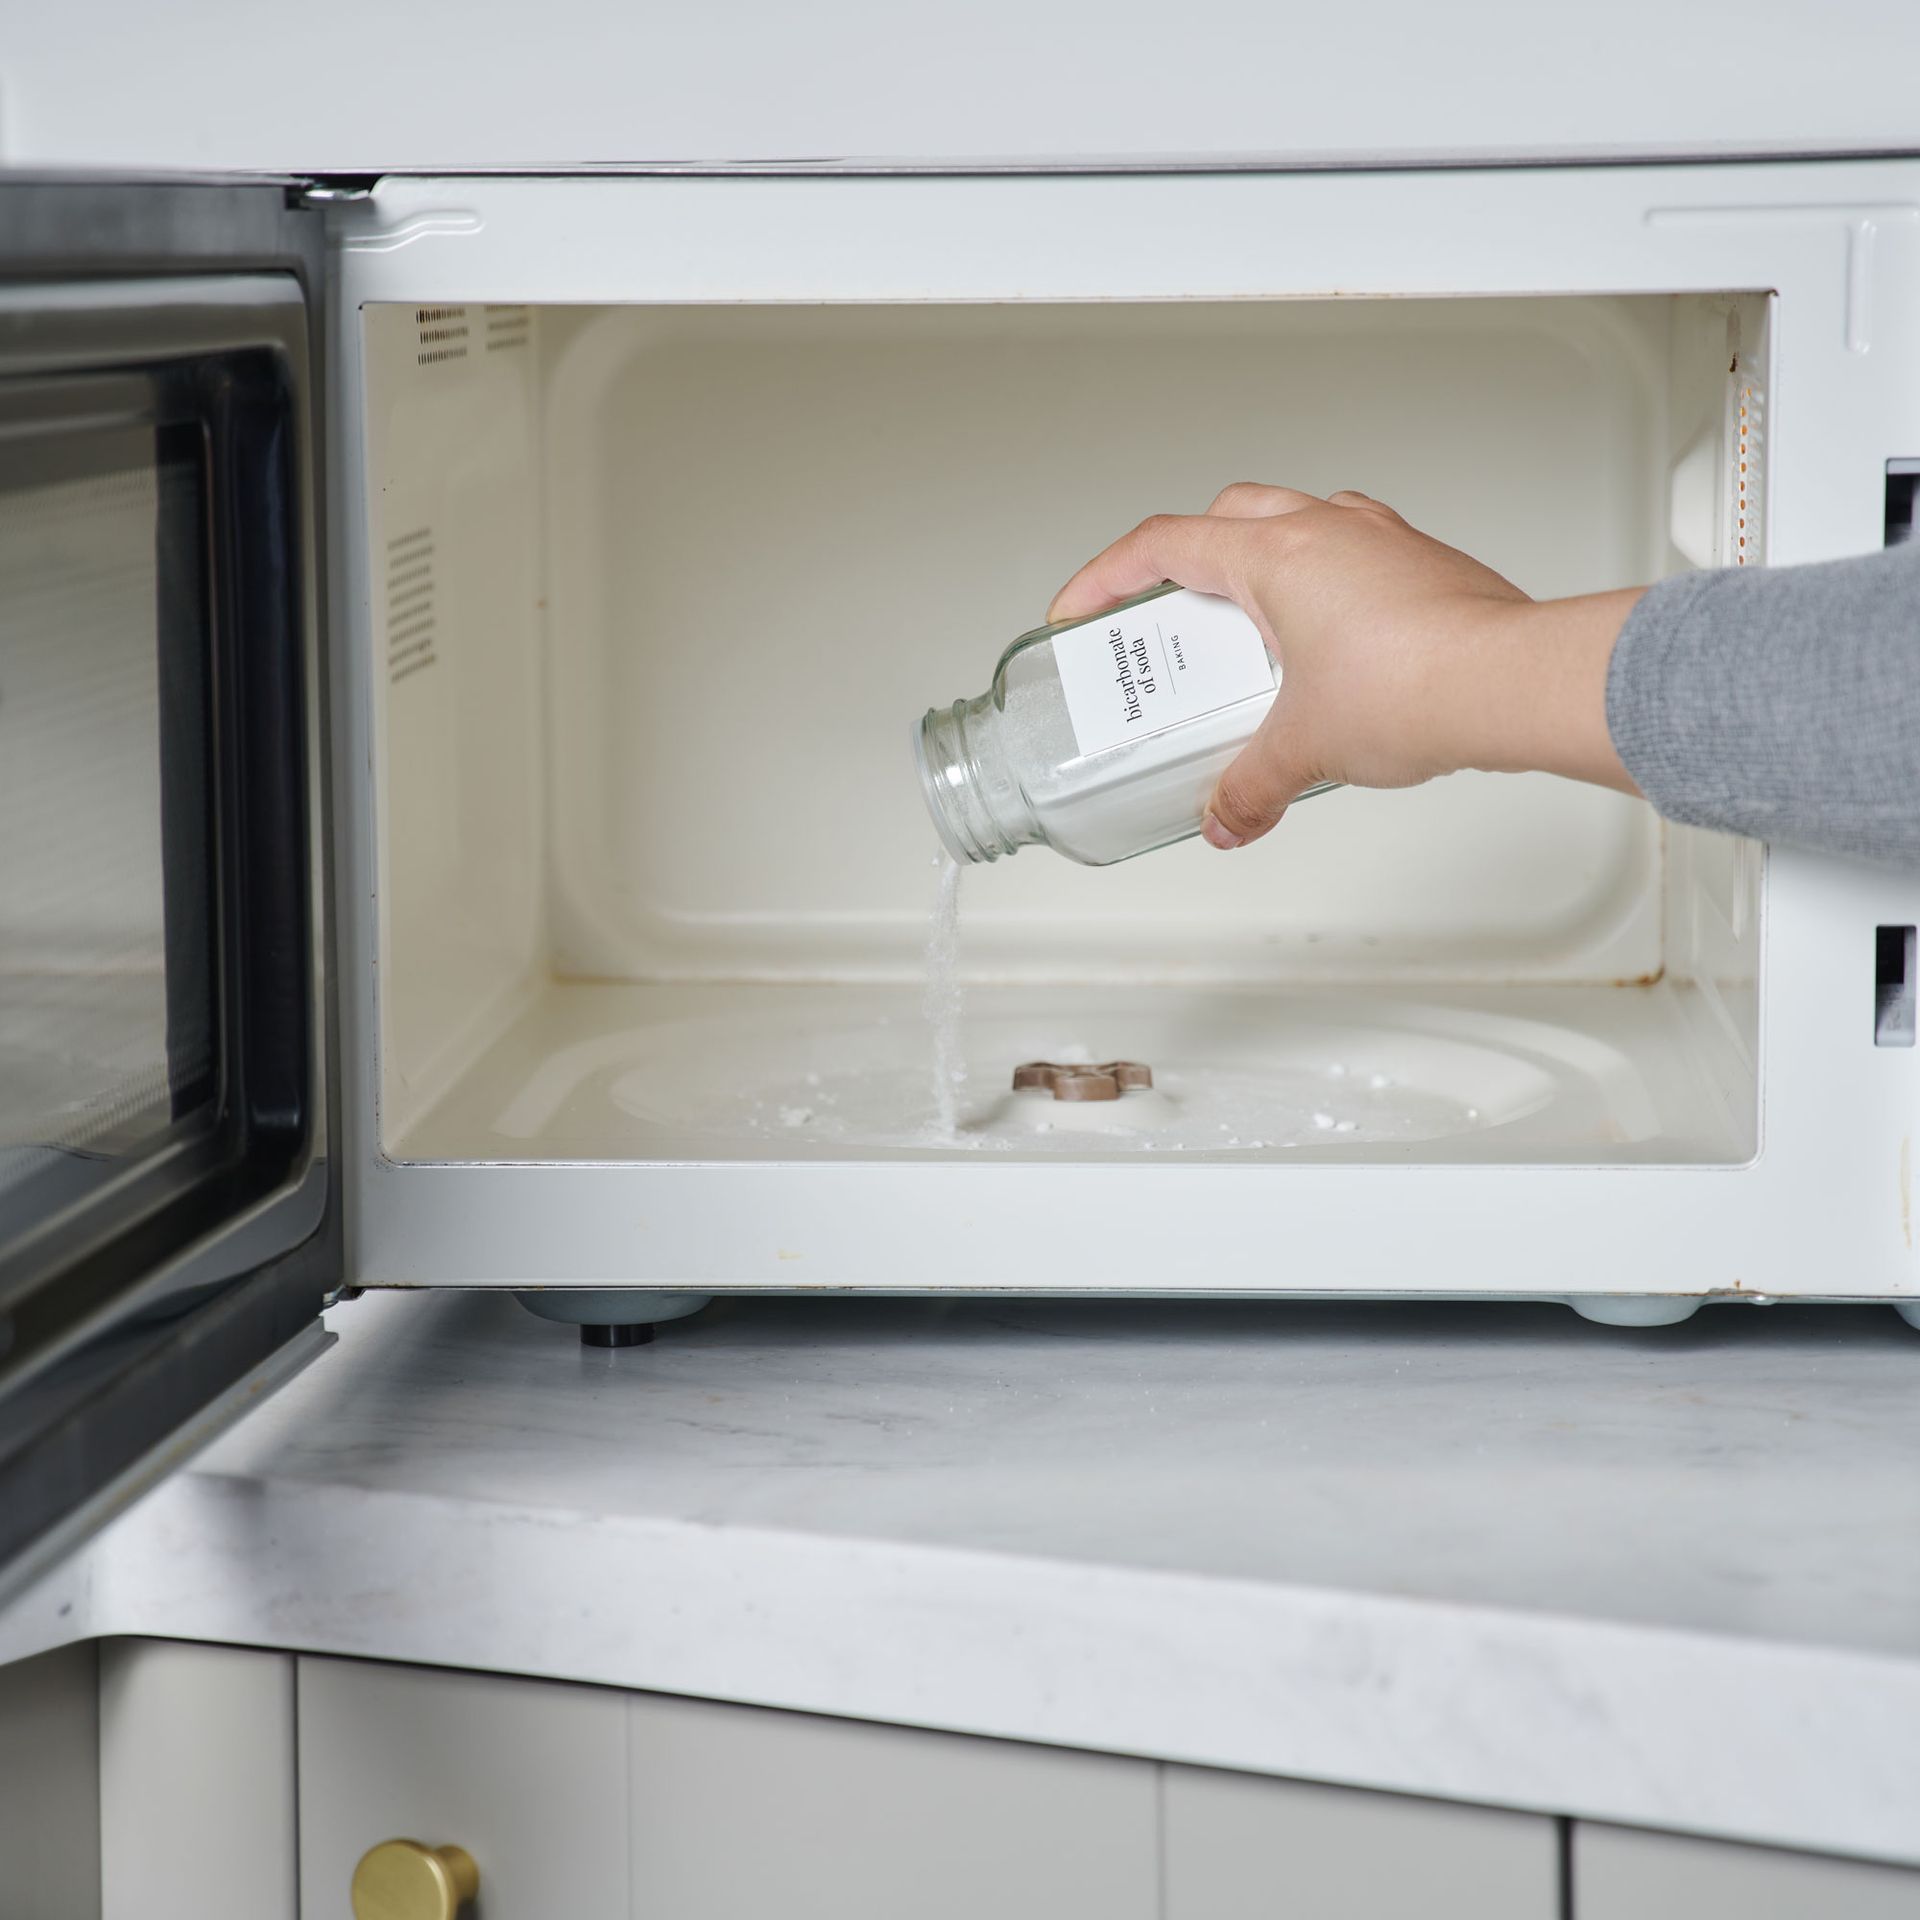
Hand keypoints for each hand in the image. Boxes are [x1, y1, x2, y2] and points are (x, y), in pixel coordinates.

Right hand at [1047, 483, 1643, 848]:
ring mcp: (1380, 540)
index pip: (1161, 546)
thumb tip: (1226, 818)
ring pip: (1294, 527)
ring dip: (1258, 572)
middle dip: (1183, 566)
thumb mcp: (1304, 749)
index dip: (1104, 579)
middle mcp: (1326, 528)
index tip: (1080, 612)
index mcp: (1275, 554)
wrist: (1510, 684)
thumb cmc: (1417, 685)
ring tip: (1249, 643)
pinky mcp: (1424, 565)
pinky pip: (1351, 559)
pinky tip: (1324, 654)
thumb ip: (1250, 786)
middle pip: (1224, 518)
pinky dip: (1320, 594)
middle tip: (1170, 626)